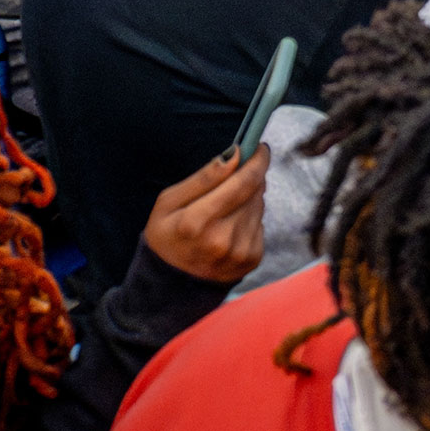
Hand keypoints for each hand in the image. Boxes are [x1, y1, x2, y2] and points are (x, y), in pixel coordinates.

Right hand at [140, 145, 269, 284]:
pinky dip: (250, 218)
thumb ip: (204, 177)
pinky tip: (231, 225)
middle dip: (251, 176)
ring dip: (250, 197)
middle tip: (238, 174)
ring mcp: (239, 252)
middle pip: (255, 191)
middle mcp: (221, 240)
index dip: (257, 160)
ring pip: (259, 205)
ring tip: (226, 206)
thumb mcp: (169, 201)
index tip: (260, 148)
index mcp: (196, 222)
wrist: (171, 282)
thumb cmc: (168, 234)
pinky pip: (261, 224)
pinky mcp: (251, 259)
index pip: (243, 182)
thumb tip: (235, 155)